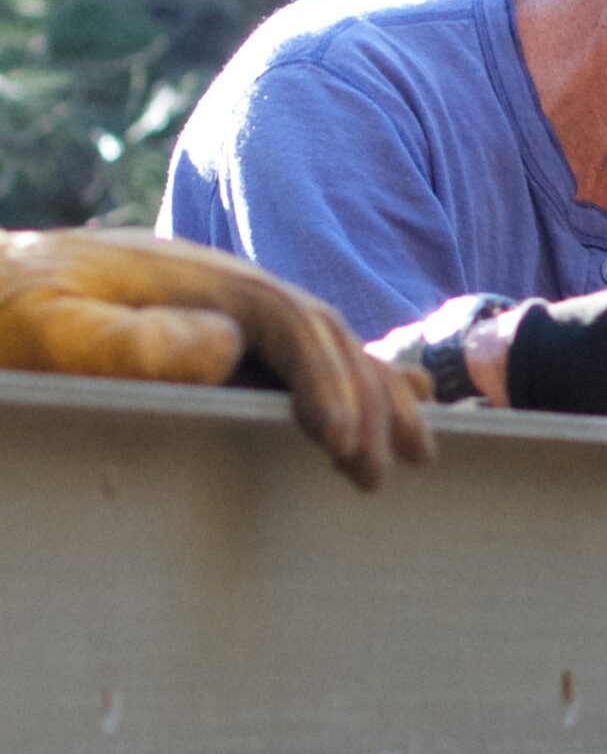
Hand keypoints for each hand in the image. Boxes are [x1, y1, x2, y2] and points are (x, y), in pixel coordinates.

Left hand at [0, 228, 432, 489]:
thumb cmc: (2, 315)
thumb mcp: (49, 331)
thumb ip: (131, 339)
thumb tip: (229, 345)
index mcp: (192, 278)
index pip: (291, 323)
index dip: (328, 381)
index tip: (338, 445)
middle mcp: (222, 288)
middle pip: (327, 334)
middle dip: (370, 404)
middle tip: (383, 475)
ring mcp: (223, 310)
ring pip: (327, 347)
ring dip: (378, 400)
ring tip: (418, 455)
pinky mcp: (217, 336)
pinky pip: (303, 358)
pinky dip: (355, 389)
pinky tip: (383, 420)